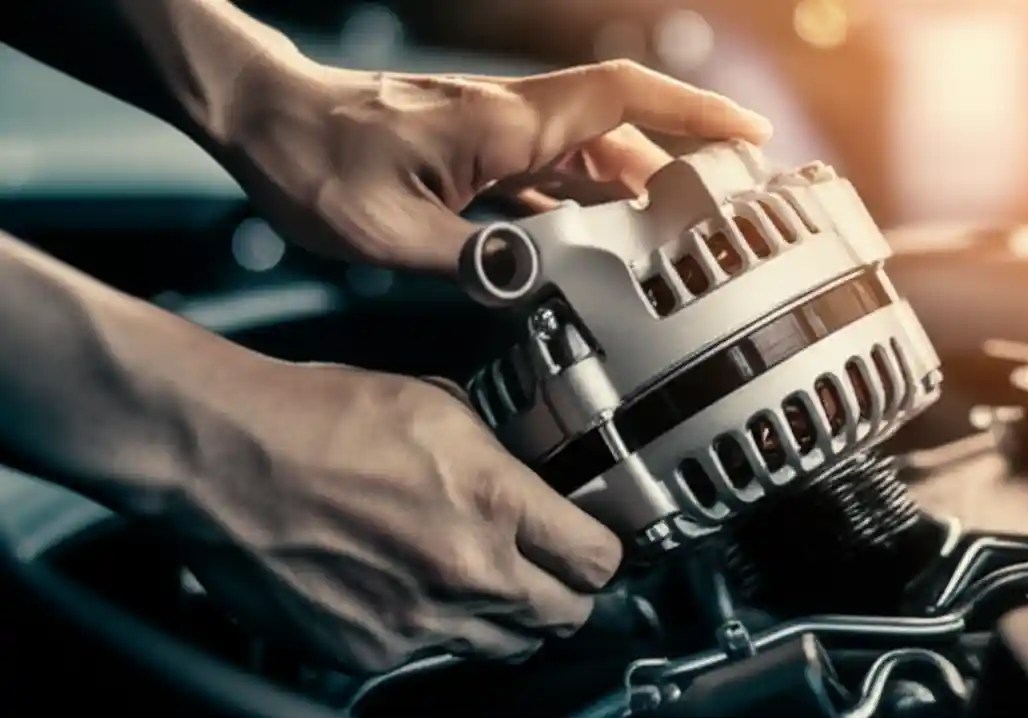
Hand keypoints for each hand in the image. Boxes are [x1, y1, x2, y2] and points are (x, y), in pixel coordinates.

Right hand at [168, 362, 622, 673]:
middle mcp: (467, 574)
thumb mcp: (437, 406)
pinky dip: (432, 632)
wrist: (225, 457)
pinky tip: (405, 588)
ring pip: (503, 647)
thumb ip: (498, 456)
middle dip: (562, 595)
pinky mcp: (369, 652)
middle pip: (565, 618)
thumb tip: (526, 478)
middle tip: (542, 571)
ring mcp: (418, 623)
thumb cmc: (317, 419)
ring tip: (469, 579)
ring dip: (503, 619)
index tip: (589, 547)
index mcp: (495, 503)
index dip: (599, 553)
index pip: (598, 562)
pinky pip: (430, 657)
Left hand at [219, 57, 771, 272]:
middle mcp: (510, 120)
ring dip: (631, 195)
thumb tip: (536, 291)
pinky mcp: (475, 151)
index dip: (693, 112)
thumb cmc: (313, 161)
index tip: (748, 135)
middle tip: (725, 220)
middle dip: (678, 171)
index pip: (620, 99)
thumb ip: (470, 262)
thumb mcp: (387, 231)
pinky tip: (592, 247)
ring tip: (670, 243)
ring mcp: (494, 134)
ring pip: (586, 160)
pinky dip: (580, 208)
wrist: (264, 116)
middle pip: (618, 138)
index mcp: (502, 124)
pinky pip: (547, 178)